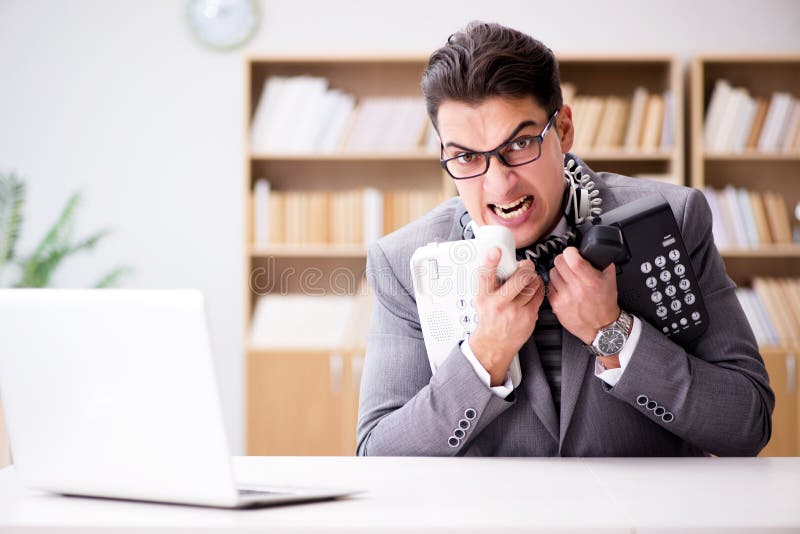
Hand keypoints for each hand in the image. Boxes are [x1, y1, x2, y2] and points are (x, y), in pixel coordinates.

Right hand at [469, 247, 544, 385]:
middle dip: (526, 267)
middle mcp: (499, 303)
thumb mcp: (482, 298)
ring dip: (533, 278)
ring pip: (532, 284)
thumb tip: (500, 261)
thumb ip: (490, 281)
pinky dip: (538, 289)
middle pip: (518, 278)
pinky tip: (533, 290)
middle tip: (525, 266)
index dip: (491, 261)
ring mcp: (514, 311)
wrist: (495, 344)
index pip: (485, 275)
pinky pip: (539, 295)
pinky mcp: (528, 317)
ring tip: (528, 279)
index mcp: (484, 296)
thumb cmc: (489, 318)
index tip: (496, 250)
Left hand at [548, 246, 619, 345]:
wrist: (601, 327)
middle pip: (559, 262)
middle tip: (570, 265)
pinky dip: (555, 285)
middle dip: (564, 260)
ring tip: (568, 278)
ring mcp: (564, 297)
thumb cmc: (605, 304)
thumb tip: (590, 250)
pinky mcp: (556, 305)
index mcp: (591, 280)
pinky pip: (549, 286)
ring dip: (559, 272)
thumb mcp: (610, 279)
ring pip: (552, 272)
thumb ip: (602, 262)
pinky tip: (564, 288)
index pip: (572, 258)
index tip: (573, 253)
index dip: (571, 251)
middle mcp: (576, 289)